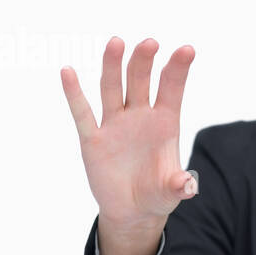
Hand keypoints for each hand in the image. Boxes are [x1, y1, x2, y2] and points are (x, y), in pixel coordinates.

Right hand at [60, 36, 198, 230]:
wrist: (132, 211)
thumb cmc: (157, 194)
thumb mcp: (171, 192)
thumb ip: (178, 186)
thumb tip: (187, 184)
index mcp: (165, 124)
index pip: (172, 90)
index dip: (178, 70)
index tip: (187, 50)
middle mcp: (140, 117)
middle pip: (140, 82)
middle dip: (144, 62)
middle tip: (150, 42)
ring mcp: (115, 125)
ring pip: (113, 89)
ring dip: (113, 66)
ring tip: (116, 42)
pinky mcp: (93, 139)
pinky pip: (82, 114)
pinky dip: (74, 94)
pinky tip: (68, 72)